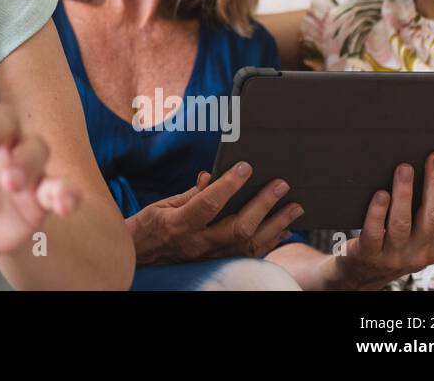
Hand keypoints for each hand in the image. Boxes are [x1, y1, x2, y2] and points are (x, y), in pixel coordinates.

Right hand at [127, 163, 300, 265]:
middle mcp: (197, 245)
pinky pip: (249, 256)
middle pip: (239, 228)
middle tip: (281, 185)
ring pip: (250, 245)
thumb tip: (211, 179)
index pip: (209, 204)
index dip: (229, 185)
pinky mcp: (216, 266)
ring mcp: (209, 259)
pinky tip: (282, 229)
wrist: (139, 259)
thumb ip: (190, 194)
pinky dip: (268, 242)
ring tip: (294, 208)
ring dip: (275, 225)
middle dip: (263, 205)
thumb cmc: (147, 228)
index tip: (245, 167)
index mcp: (179, 225)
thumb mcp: (162, 205)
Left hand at [329, 153, 433, 289]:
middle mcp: (420, 253)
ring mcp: (395, 256)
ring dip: (404, 194)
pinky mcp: (369, 254)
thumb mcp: (425, 238)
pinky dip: (377, 213)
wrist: (363, 273)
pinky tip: (380, 194)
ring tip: (404, 168)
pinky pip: (374, 232)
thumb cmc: (396, 245)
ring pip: (402, 223)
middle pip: (433, 217)